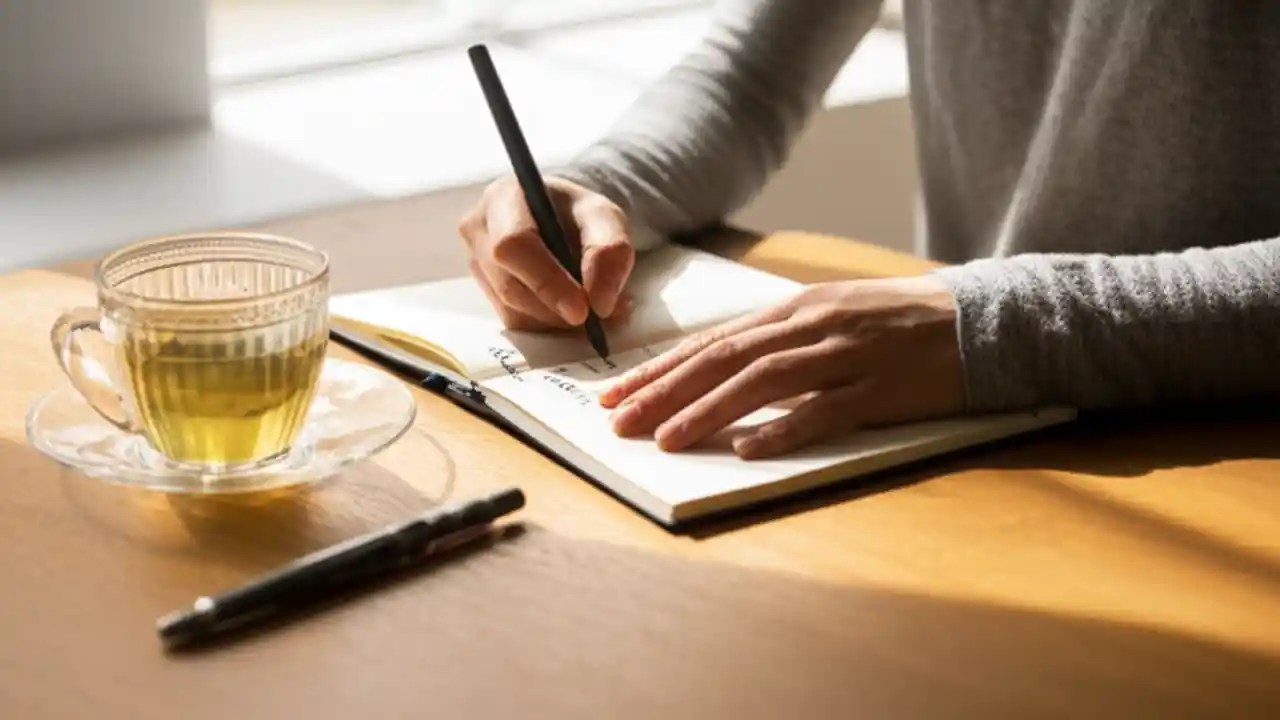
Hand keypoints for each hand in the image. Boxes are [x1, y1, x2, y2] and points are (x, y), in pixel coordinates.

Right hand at [458, 175, 635, 329]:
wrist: (563, 222)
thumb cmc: (579, 215)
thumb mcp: (606, 218)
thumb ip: (610, 250)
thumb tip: (601, 303)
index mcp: (503, 198)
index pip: (513, 245)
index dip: (547, 281)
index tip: (582, 309)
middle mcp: (478, 231)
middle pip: (509, 285)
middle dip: (555, 308)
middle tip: (596, 318)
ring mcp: (477, 265)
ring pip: (513, 311)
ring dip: (557, 320)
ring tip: (594, 312)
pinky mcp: (485, 293)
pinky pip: (516, 322)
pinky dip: (549, 326)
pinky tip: (571, 311)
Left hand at [599, 276, 965, 458]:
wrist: (982, 317)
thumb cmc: (900, 322)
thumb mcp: (833, 314)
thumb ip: (780, 337)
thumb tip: (720, 366)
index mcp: (796, 308)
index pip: (713, 341)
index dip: (660, 368)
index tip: (615, 393)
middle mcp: (813, 325)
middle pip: (725, 358)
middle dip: (665, 391)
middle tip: (620, 422)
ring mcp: (847, 355)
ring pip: (764, 381)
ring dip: (709, 410)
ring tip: (668, 440)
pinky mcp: (881, 389)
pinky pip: (826, 411)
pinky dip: (785, 429)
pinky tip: (750, 449)